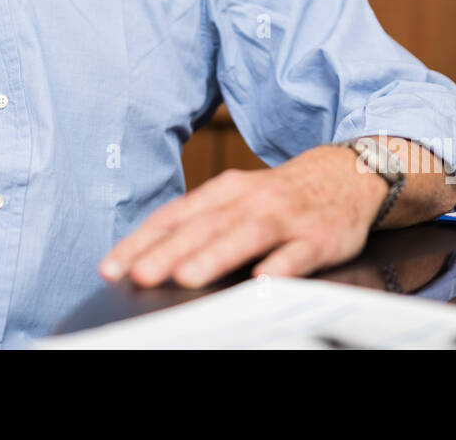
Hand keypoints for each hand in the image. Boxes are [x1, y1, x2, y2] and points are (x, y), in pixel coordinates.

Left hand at [99, 145, 389, 288]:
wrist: (345, 174)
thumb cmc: (277, 197)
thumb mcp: (235, 200)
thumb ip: (197, 226)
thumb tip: (145, 256)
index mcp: (223, 192)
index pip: (174, 217)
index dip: (141, 242)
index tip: (111, 268)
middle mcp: (250, 200)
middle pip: (204, 226)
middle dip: (169, 251)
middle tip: (140, 275)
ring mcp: (285, 218)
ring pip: (246, 235)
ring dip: (215, 255)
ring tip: (187, 277)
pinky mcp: (319, 237)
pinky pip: (299, 254)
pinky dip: (280, 266)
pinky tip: (262, 281)